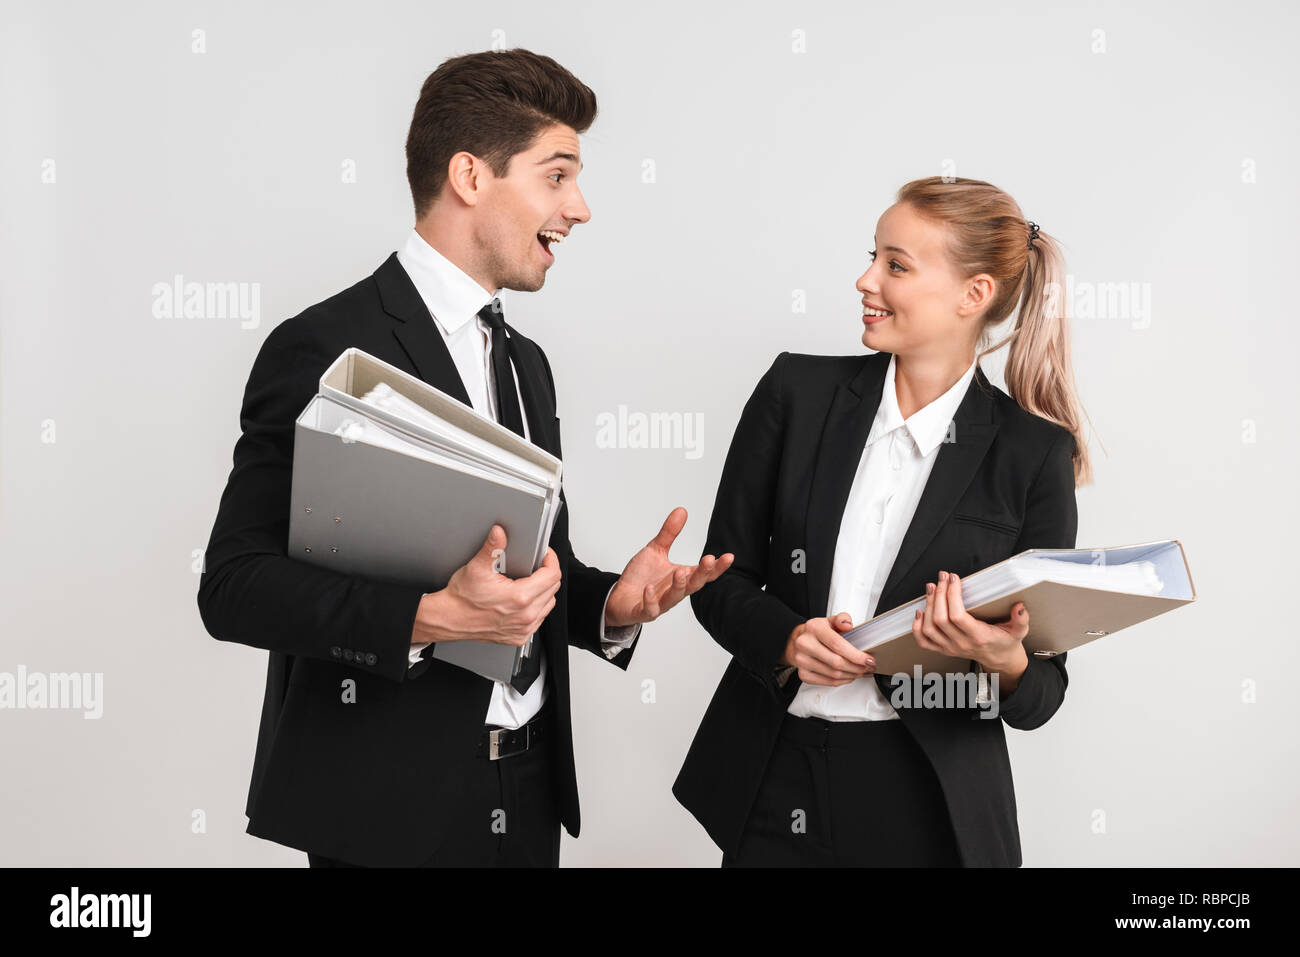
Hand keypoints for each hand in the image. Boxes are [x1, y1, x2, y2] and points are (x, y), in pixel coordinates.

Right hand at [411, 525, 561, 645]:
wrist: (449, 619)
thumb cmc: (461, 598)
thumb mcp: (477, 567)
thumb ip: (492, 547)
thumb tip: (499, 532)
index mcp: (519, 597)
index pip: (552, 575)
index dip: (551, 560)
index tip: (545, 555)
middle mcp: (525, 615)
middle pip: (553, 588)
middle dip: (547, 573)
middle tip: (535, 565)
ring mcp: (523, 628)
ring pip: (548, 604)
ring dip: (544, 591)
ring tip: (530, 581)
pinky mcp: (519, 636)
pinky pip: (539, 619)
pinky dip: (537, 607)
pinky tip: (525, 600)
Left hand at [603, 507, 733, 627]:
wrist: (619, 598)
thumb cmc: (641, 577)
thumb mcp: (655, 550)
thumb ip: (669, 533)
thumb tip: (682, 510)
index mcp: (682, 578)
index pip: (704, 574)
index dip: (717, 567)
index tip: (729, 556)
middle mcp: (674, 591)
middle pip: (694, 585)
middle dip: (703, 573)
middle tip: (709, 560)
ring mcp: (660, 603)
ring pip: (674, 598)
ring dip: (679, 586)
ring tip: (680, 572)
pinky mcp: (644, 612)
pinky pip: (650, 609)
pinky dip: (651, 600)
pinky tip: (649, 589)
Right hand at [780, 612, 874, 686]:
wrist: (796, 642)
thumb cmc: (815, 633)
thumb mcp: (828, 621)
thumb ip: (842, 619)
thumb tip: (848, 625)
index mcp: (814, 629)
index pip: (837, 645)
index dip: (856, 655)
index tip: (868, 659)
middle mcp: (805, 644)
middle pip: (837, 662)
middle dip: (857, 667)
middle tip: (868, 667)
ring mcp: (802, 661)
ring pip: (834, 674)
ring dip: (852, 675)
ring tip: (862, 672)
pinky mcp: (803, 674)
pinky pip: (828, 682)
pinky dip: (842, 681)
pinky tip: (849, 676)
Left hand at [912, 570, 1028, 671]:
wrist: (1000, 660)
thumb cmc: (1006, 643)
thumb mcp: (1019, 631)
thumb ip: (1021, 619)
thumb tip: (1020, 607)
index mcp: (979, 637)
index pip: (958, 616)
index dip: (952, 595)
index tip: (954, 579)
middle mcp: (961, 644)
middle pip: (940, 619)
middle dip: (939, 594)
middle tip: (942, 577)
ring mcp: (950, 648)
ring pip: (929, 628)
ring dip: (928, 605)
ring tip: (932, 588)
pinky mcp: (943, 649)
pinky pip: (924, 641)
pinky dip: (917, 626)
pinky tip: (920, 611)